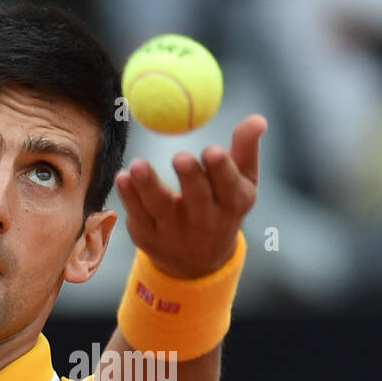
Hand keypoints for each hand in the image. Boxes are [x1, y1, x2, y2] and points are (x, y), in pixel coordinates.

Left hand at [114, 114, 266, 278]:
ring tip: (138, 165)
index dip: (221, 171)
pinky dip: (128, 197)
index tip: (212, 151)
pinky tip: (123, 178)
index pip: (229, 188)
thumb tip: (258, 119)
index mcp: (231, 205)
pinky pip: (137, 215)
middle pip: (198, 201)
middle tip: (180, 157)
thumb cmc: (222, 206)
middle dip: (190, 179)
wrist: (197, 261)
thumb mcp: (240, 182)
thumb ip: (245, 149)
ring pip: (160, 209)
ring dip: (148, 187)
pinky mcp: (149, 237)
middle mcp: (205, 224)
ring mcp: (175, 233)